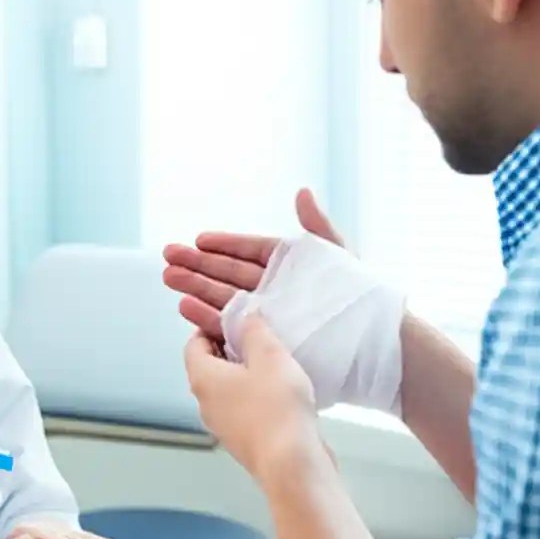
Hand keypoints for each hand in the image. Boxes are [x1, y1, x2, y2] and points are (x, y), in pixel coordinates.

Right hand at [161, 188, 343, 341]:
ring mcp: (263, 317)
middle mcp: (270, 290)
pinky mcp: (258, 342)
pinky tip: (187, 308)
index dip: (223, 244)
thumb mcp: (339, 256)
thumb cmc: (358, 299)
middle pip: (227, 274)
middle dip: (197, 265)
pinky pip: (229, 327)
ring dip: (194, 288)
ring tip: (170, 278)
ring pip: (223, 299)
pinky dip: (207, 318)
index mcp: (285, 266)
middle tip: (170, 257)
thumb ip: (317, 227)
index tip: (198, 240)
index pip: (248, 251)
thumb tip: (302, 192)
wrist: (370, 346)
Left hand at [183, 315, 323, 481]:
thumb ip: (255, 330)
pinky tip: (281, 394)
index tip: (235, 319)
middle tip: (257, 338)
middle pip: (209, 367)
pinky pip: (242, 409)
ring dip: (246, 374)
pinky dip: (255, 397)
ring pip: (227, 389)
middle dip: (231, 349)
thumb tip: (246, 315)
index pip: (194, 344)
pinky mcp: (242, 440)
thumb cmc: (277, 410)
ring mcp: (222, 425)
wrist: (292, 466)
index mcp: (203, 378)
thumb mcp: (270, 356)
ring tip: (274, 364)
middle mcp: (205, 403)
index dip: (212, 327)